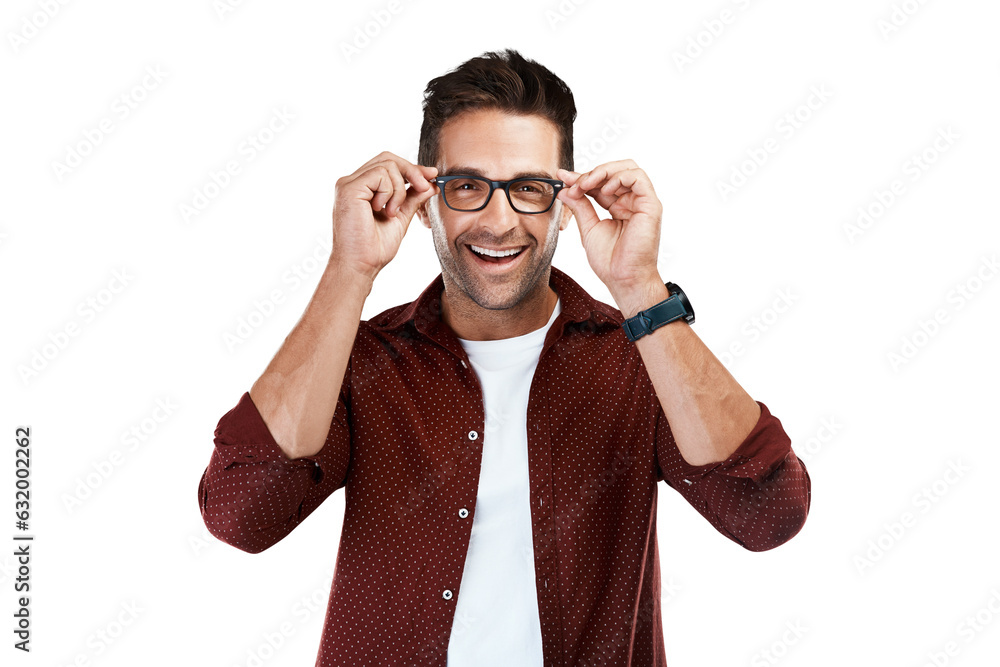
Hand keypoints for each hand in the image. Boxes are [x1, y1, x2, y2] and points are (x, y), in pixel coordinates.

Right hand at [331, 151, 437, 282]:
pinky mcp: (348, 188)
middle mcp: (353, 182)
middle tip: (425, 186)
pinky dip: (390, 192)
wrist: (361, 266)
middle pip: (388, 158)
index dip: (411, 168)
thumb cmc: (375, 248)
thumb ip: (412, 198)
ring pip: (387, 165)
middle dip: (412, 170)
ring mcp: (348, 184)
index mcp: (363, 188)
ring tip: (393, 212)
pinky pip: (379, 174)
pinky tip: (384, 210)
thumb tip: (430, 183)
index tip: (431, 174)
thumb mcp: (400, 217)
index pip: (388, 165)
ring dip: (399, 189)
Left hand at [556, 160, 662, 292]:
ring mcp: (643, 202)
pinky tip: (604, 190)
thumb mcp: (588, 227)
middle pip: (615, 171)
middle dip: (591, 173)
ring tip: (586, 184)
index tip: (563, 177)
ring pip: (628, 168)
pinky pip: (638, 177)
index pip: (601, 183)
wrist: (623, 279)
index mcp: (619, 206)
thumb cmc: (609, 260)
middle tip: (573, 183)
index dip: (582, 177)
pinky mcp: (651, 205)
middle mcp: (632, 201)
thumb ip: (579, 206)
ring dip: (603, 172)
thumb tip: (565, 189)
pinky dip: (619, 177)